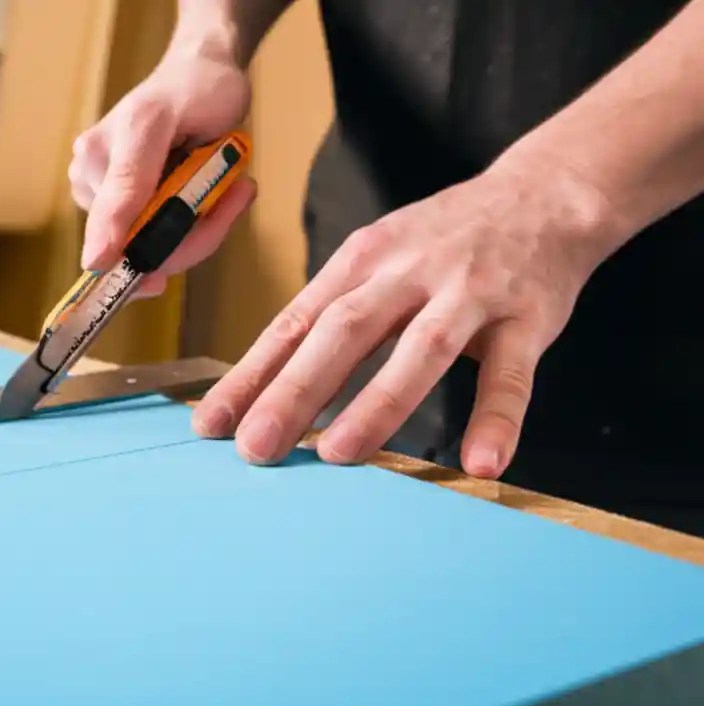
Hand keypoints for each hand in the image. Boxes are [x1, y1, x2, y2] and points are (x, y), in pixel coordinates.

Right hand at [69, 46, 257, 296]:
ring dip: (205, 229)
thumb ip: (129, 183)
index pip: (114, 234)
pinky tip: (220, 194)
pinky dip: (202, 226)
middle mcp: (93, 181)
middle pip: (142, 246)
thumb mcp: (158, 124)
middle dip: (195, 233)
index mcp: (95, 161)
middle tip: (239, 192)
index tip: (158, 284)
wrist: (207, 73)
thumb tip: (95, 259)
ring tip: (234, 186)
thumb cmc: (192, 88)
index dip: (141, 261)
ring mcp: (115, 197)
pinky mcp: (136, 209)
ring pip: (163, 249)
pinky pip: (173, 240)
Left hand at [191, 158, 621, 477]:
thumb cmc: (442, 240)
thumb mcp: (376, 258)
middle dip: (293, 391)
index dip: (250, 374)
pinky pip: (513, 375)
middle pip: (341, 332)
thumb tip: (268, 384)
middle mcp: (407, 272)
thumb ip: (332, 315)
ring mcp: (468, 293)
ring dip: (377, 403)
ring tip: (338, 454)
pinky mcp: (528, 316)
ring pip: (420, 349)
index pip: (294, 323)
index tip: (210, 422)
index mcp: (359, 261)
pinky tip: (480, 463)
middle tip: (254, 446)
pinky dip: (497, 419)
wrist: (545, 191)